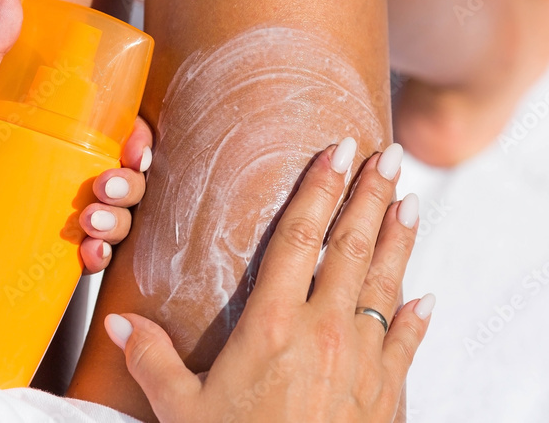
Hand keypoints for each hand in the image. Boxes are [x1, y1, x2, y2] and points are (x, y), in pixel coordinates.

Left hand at [0, 0, 151, 293]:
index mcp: (43, 132)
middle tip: (108, 186)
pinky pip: (88, 254)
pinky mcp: (38, 250)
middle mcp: (52, 170)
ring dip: (120, 220)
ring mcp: (48, 212)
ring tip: (94, 223)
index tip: (134, 144)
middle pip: (121, 173)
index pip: (108, 130)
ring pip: (114, 215)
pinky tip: (90, 254)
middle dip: (132, 183)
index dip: (135, 137)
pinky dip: (100, 257)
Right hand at [104, 138, 434, 421]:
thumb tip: (120, 325)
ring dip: (400, 239)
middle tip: (387, 158)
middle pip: (353, 247)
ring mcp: (362, 360)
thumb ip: (153, 361)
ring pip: (387, 283)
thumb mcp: (183, 409)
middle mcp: (325, 331)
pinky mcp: (387, 394)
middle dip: (371, 197)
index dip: (320, 189)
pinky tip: (427, 297)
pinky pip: (407, 342)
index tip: (338, 152)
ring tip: (410, 201)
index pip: (301, 237)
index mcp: (273, 325)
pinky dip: (417, 317)